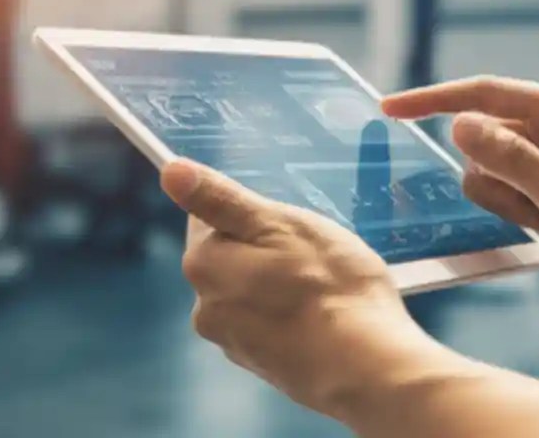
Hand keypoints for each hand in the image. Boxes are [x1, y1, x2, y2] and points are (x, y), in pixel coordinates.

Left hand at [161, 160, 445, 419]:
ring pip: (250, 291)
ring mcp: (231, 341)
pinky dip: (289, 316)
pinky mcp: (259, 365)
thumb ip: (220, 198)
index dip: (251, 216)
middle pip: (230, 258)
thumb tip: (171, 171)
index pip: (208, 219)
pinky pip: (267, 324)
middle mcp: (204, 307)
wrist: (367, 367)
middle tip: (310, 256)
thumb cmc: (329, 286)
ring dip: (278, 284)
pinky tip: (322, 317)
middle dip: (265, 251)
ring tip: (322, 288)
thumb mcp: (278, 224)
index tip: (284, 226)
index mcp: (202, 264)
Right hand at [383, 77, 538, 297]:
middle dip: (496, 179)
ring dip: (507, 198)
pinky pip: (504, 182)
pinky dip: (516, 206)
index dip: (432, 100)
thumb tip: (459, 125)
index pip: (483, 94)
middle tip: (537, 210)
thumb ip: (511, 159)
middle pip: (483, 138)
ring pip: (488, 165)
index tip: (388, 108)